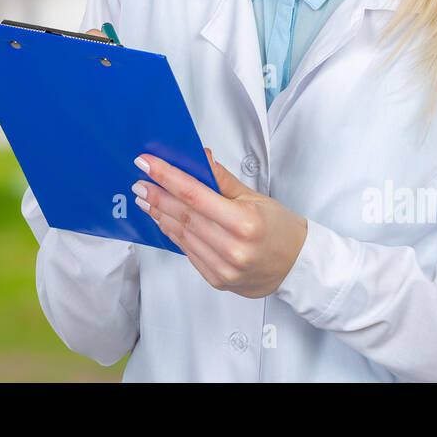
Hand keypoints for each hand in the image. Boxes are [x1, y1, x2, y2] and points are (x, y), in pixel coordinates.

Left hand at [132, 147, 308, 298]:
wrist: (296, 265)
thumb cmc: (279, 228)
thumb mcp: (254, 196)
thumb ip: (221, 178)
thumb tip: (198, 157)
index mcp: (245, 223)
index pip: (195, 194)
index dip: (167, 177)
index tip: (147, 164)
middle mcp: (233, 248)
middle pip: (184, 216)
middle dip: (157, 196)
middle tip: (139, 181)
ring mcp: (224, 268)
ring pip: (182, 235)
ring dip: (160, 215)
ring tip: (145, 199)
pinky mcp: (217, 279)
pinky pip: (187, 252)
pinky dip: (173, 233)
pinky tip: (163, 220)